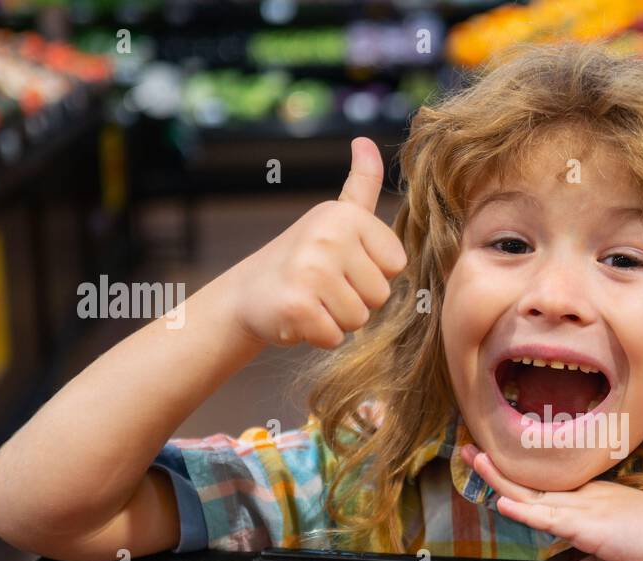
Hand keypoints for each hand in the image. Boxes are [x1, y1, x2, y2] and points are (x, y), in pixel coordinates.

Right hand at [217, 137, 407, 347]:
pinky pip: (335, 338)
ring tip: (312, 299)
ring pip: (359, 319)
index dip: (372, 273)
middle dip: (355, 300)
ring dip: (337, 319)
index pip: (396, 265)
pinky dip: (318, 336)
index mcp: (345, 215)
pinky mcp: (297, 307)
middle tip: (323, 286)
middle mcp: (328, 238)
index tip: (342, 264)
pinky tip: (299, 317)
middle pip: (380, 295)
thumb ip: (361, 184)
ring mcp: (311, 271)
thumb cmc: (303, 258)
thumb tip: (365, 140)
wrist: (246, 293)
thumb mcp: (336, 216)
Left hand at [463, 445, 642, 560]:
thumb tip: (580, 555)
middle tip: (471, 450)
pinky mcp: (592, 528)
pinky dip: (524, 511)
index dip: (517, 477)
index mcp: (592, 497)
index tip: (495, 465)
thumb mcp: (622, 541)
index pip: (546, 488)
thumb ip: (597, 545)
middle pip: (532, 482)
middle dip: (498, 468)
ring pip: (534, 495)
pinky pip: (551, 519)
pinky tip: (503, 503)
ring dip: (500, 480)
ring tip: (475, 462)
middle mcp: (584, 497)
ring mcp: (587, 509)